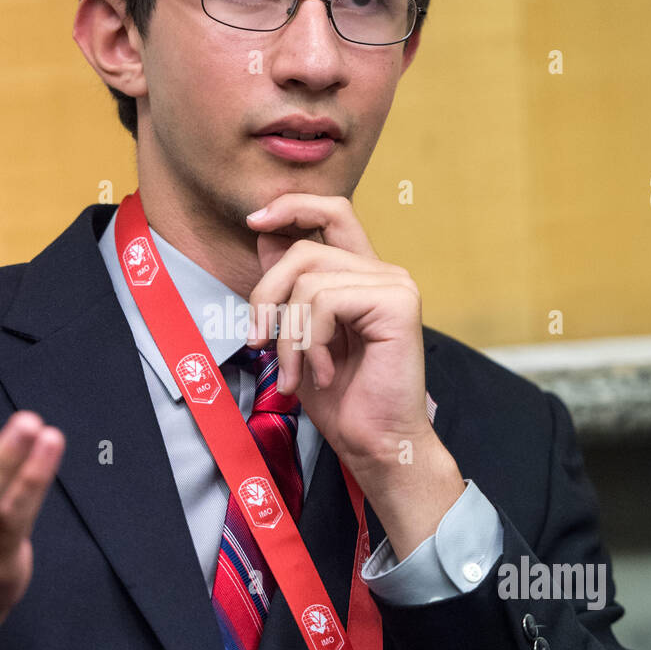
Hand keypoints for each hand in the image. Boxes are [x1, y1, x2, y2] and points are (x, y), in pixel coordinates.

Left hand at [245, 194, 464, 557]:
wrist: (375, 444)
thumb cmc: (341, 399)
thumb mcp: (298, 335)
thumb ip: (288, 288)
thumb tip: (264, 236)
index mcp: (363, 276)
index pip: (333, 211)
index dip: (292, 205)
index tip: (253, 221)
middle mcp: (383, 272)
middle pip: (304, 247)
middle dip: (265, 293)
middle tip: (255, 339)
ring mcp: (393, 284)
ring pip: (309, 278)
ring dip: (287, 334)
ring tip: (295, 373)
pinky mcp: (397, 302)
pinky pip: (326, 300)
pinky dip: (310, 341)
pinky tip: (322, 372)